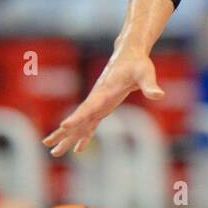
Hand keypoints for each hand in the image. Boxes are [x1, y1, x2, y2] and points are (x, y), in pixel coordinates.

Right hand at [42, 47, 163, 156]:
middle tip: (48, 145)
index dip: (77, 117)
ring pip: (80, 124)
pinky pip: (90, 124)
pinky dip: (84, 136)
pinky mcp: (103, 107)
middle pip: (78, 118)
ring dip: (68, 137)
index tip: (64, 126)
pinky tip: (78, 148)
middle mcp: (97, 98)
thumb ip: (150, 85)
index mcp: (104, 91)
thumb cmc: (138, 63)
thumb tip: (159, 95)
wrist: (130, 55)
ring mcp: (98, 103)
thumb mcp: (145, 73)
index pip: (88, 106)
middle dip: (63, 132)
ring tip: (55, 152)